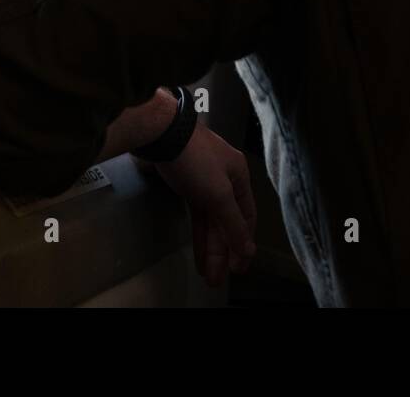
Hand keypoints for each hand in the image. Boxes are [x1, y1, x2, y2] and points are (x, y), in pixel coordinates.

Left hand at [149, 124, 257, 286]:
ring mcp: (205, 181)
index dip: (243, 243)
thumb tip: (247, 247)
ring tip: (208, 272)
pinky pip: (197, 214)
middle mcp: (225, 179)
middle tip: (218, 276)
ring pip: (211, 220)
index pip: (247, 217)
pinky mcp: (187, 182)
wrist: (162, 133)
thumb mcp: (219, 193)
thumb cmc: (194, 156)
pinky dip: (198, 232)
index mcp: (239, 177)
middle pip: (227, 222)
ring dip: (210, 246)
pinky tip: (198, 249)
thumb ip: (233, 223)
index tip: (239, 266)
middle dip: (223, 251)